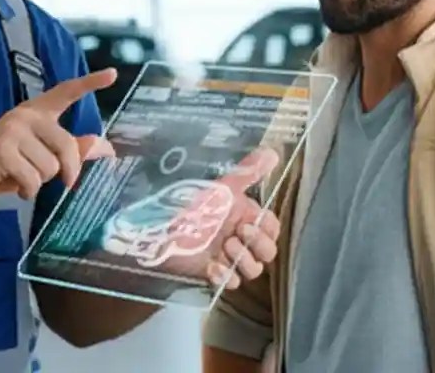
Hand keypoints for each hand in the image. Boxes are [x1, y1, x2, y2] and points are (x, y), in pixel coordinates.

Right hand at [0, 68, 117, 202]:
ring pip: (50, 168)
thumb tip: (104, 147)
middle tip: (54, 181)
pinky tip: (13, 184)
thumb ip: (71, 150)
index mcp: (36, 112)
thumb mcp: (40, 156)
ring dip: (39, 182)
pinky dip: (26, 190)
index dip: (90, 84)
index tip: (113, 74)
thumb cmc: (3, 165)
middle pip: (68, 147)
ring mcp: (13, 130)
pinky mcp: (2, 149)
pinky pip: (33, 180)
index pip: (66, 92)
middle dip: (66, 171)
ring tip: (19, 174)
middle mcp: (26, 115)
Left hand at [136, 148, 280, 287]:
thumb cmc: (192, 202)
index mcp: (244, 216)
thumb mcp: (223, 186)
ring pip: (254, 269)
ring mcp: (227, 256)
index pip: (272, 229)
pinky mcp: (213, 272)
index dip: (267, 229)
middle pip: (268, 251)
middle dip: (258, 244)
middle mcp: (239, 237)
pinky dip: (226, 277)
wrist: (162, 225)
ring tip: (225, 247)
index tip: (251, 222)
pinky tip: (213, 268)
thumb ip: (249, 171)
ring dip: (244, 260)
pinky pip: (232, 283)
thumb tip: (273, 150)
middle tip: (239, 234)